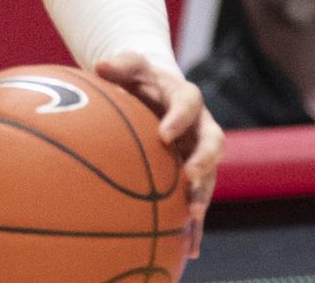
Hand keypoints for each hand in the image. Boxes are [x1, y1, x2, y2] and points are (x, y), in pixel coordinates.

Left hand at [96, 53, 221, 259]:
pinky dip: (195, 225)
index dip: (179, 119)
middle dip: (204, 160)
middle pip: (213, 142)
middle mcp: (200, 126)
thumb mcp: (130, 66)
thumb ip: (120, 65)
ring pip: (210, 176)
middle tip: (190, 175)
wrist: (153, 91)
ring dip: (203, 195)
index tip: (163, 135)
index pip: (188, 105)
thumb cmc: (139, 78)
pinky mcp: (194, 175)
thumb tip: (100, 66)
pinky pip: (198, 199)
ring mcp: (199, 152)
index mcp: (185, 97)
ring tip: (192, 217)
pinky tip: (189, 249)